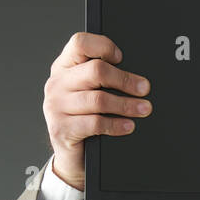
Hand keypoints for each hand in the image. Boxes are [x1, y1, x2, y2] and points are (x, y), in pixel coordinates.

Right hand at [42, 32, 151, 189]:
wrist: (71, 156)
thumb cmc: (83, 119)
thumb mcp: (87, 93)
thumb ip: (100, 78)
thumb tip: (135, 76)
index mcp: (63, 67)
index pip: (80, 43)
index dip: (103, 46)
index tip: (121, 58)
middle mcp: (57, 84)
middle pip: (95, 70)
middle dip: (125, 80)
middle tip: (144, 88)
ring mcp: (56, 106)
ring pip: (99, 99)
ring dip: (126, 104)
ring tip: (143, 109)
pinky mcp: (62, 129)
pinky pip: (96, 123)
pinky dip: (117, 125)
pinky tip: (128, 126)